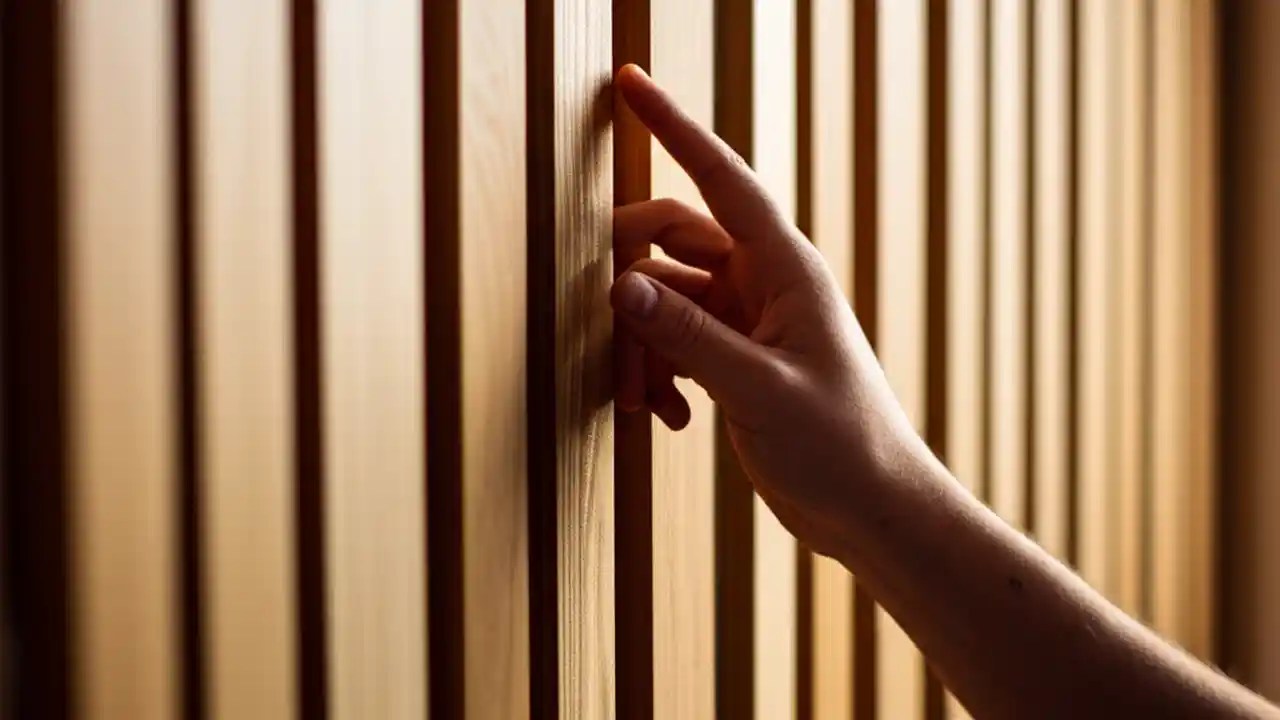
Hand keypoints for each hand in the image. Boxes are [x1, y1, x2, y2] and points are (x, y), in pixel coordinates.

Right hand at [612, 65, 927, 559]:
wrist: (872, 509)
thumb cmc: (841, 446)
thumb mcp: (761, 391)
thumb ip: (690, 338)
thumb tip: (621, 288)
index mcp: (784, 269)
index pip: (721, 178)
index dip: (675, 127)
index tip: (631, 83)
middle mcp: (762, 282)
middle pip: (671, 239)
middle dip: (627, 279)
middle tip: (603, 322)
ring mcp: (746, 320)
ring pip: (663, 299)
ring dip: (640, 346)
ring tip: (643, 403)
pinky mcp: (733, 357)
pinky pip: (672, 340)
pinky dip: (658, 373)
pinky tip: (671, 419)